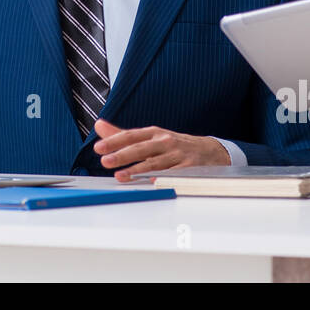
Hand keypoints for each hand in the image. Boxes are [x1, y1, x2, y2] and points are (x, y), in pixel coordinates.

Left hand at [92, 118, 229, 182]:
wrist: (210, 151)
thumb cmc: (175, 145)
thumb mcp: (150, 137)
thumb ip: (123, 135)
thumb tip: (100, 126)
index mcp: (154, 134)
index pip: (131, 136)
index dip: (115, 141)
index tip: (99, 148)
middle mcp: (165, 142)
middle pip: (141, 148)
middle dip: (122, 155)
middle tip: (105, 161)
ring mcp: (177, 155)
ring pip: (155, 163)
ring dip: (137, 170)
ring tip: (120, 175)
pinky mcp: (188, 168)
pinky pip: (173, 175)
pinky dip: (161, 178)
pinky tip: (150, 182)